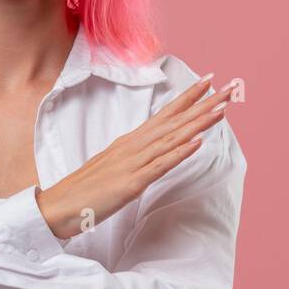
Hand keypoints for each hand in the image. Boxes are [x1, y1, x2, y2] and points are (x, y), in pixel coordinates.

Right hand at [36, 75, 230, 238]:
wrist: (57, 207)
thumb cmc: (84, 190)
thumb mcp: (113, 167)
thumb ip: (134, 157)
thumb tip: (153, 150)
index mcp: (130, 142)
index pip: (165, 115)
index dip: (188, 97)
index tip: (210, 81)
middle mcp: (133, 146)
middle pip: (174, 121)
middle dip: (204, 103)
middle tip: (231, 86)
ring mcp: (132, 163)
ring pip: (172, 138)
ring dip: (199, 122)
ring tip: (222, 108)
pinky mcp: (131, 183)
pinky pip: (160, 166)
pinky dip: (180, 153)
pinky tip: (198, 142)